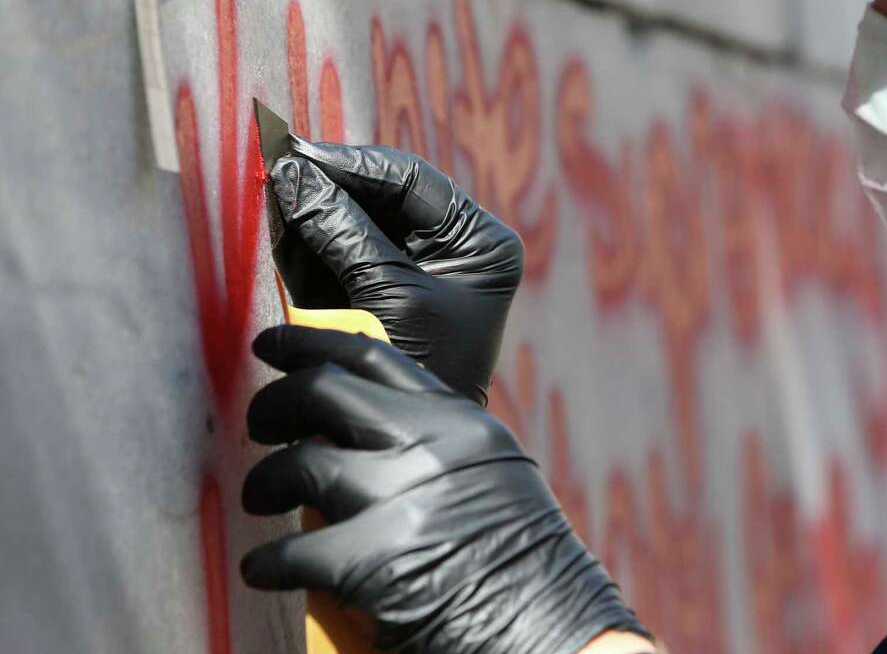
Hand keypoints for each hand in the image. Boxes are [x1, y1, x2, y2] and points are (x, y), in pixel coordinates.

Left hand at [240, 325, 650, 653]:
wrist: (549, 628)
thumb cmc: (517, 562)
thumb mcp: (488, 474)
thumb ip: (431, 441)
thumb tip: (351, 426)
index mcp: (458, 421)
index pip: (370, 356)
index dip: (310, 343)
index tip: (272, 342)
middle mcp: (430, 444)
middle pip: (322, 392)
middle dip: (273, 404)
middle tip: (258, 423)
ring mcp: (399, 497)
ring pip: (296, 465)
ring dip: (264, 485)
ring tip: (261, 499)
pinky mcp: (370, 559)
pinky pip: (288, 551)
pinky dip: (267, 563)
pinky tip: (263, 570)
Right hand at [270, 138, 522, 404]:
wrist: (414, 448)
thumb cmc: (419, 373)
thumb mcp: (386, 294)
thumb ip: (342, 230)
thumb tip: (293, 173)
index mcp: (480, 242)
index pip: (412, 179)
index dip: (352, 163)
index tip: (297, 155)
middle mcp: (458, 246)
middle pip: (385, 193)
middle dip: (330, 182)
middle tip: (277, 165)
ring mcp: (424, 266)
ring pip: (361, 216)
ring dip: (317, 205)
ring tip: (274, 190)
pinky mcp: (387, 288)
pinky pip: (347, 246)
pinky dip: (314, 237)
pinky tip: (283, 224)